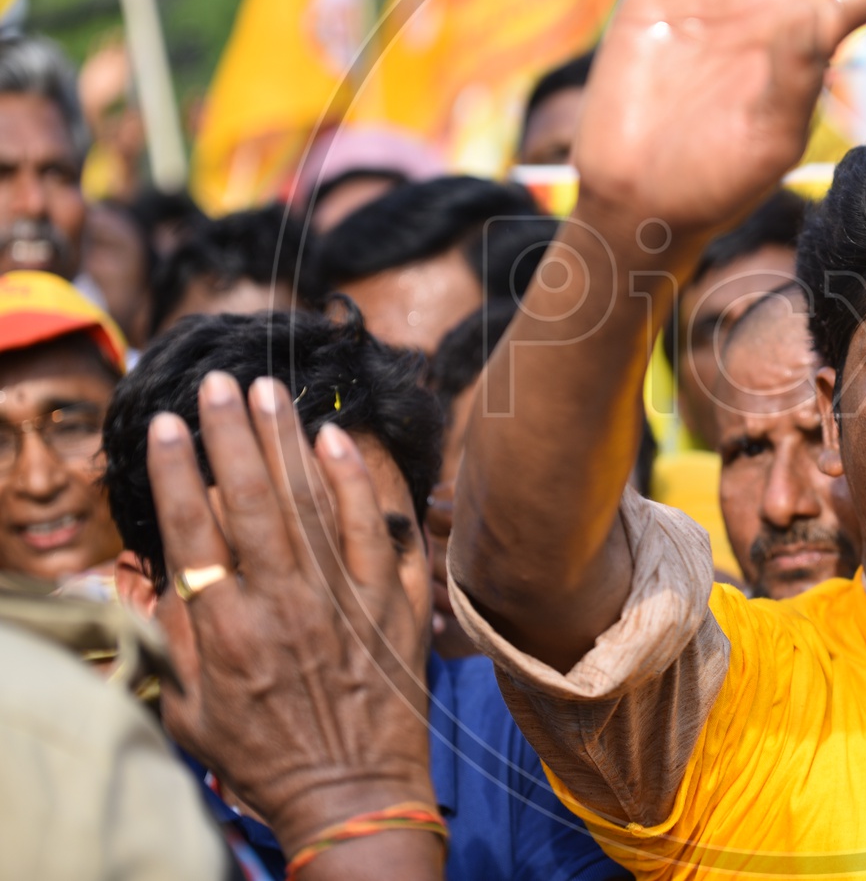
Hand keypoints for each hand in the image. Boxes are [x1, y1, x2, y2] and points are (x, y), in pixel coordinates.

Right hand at [147, 373, 434, 860]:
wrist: (354, 796)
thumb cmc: (267, 760)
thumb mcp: (193, 715)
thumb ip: (174, 641)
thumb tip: (157, 572)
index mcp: (227, 634)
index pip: (193, 534)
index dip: (174, 474)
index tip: (164, 426)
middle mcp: (284, 607)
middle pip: (250, 503)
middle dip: (230, 435)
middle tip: (218, 384)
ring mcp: (344, 602)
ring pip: (311, 504)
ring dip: (287, 443)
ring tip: (267, 392)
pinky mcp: (393, 605)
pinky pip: (376, 530)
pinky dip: (356, 483)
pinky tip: (337, 441)